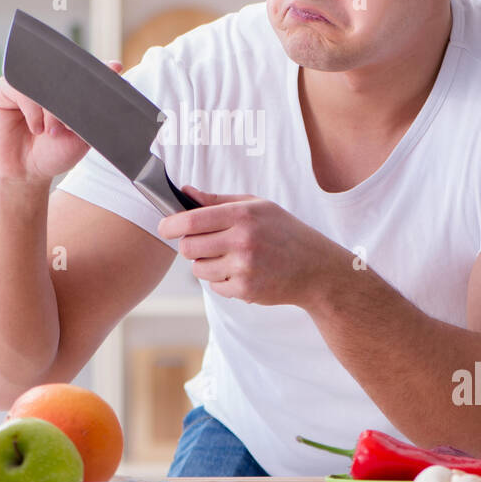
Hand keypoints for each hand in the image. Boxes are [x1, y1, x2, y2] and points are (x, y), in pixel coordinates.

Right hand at [0, 60, 122, 184]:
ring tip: (53, 131)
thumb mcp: (82, 136)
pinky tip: (36, 129)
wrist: (25, 173)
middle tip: (71, 124)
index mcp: (68, 91)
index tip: (115, 68)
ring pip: (43, 82)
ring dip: (51, 109)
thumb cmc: (53, 154)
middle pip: (63, 74)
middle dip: (70, 98)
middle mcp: (48, 83)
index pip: (84, 72)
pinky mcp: (6, 90)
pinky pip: (20, 88)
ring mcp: (27, 85)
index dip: (98, 70)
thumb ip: (93, 113)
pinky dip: (33, 110)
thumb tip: (109, 84)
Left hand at [157, 186, 344, 307]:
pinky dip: (221, 280)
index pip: (192, 220)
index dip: (170, 225)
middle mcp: (243, 240)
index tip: (165, 227)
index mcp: (243, 215)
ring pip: (198, 269)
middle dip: (189, 246)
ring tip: (227, 257)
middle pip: (188, 248)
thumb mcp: (257, 206)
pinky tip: (241, 272)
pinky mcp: (246, 290)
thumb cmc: (285, 232)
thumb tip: (186, 192)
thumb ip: (219, 200)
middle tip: (201, 243)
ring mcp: (244, 267)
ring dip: (205, 264)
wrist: (316, 268)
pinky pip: (214, 286)